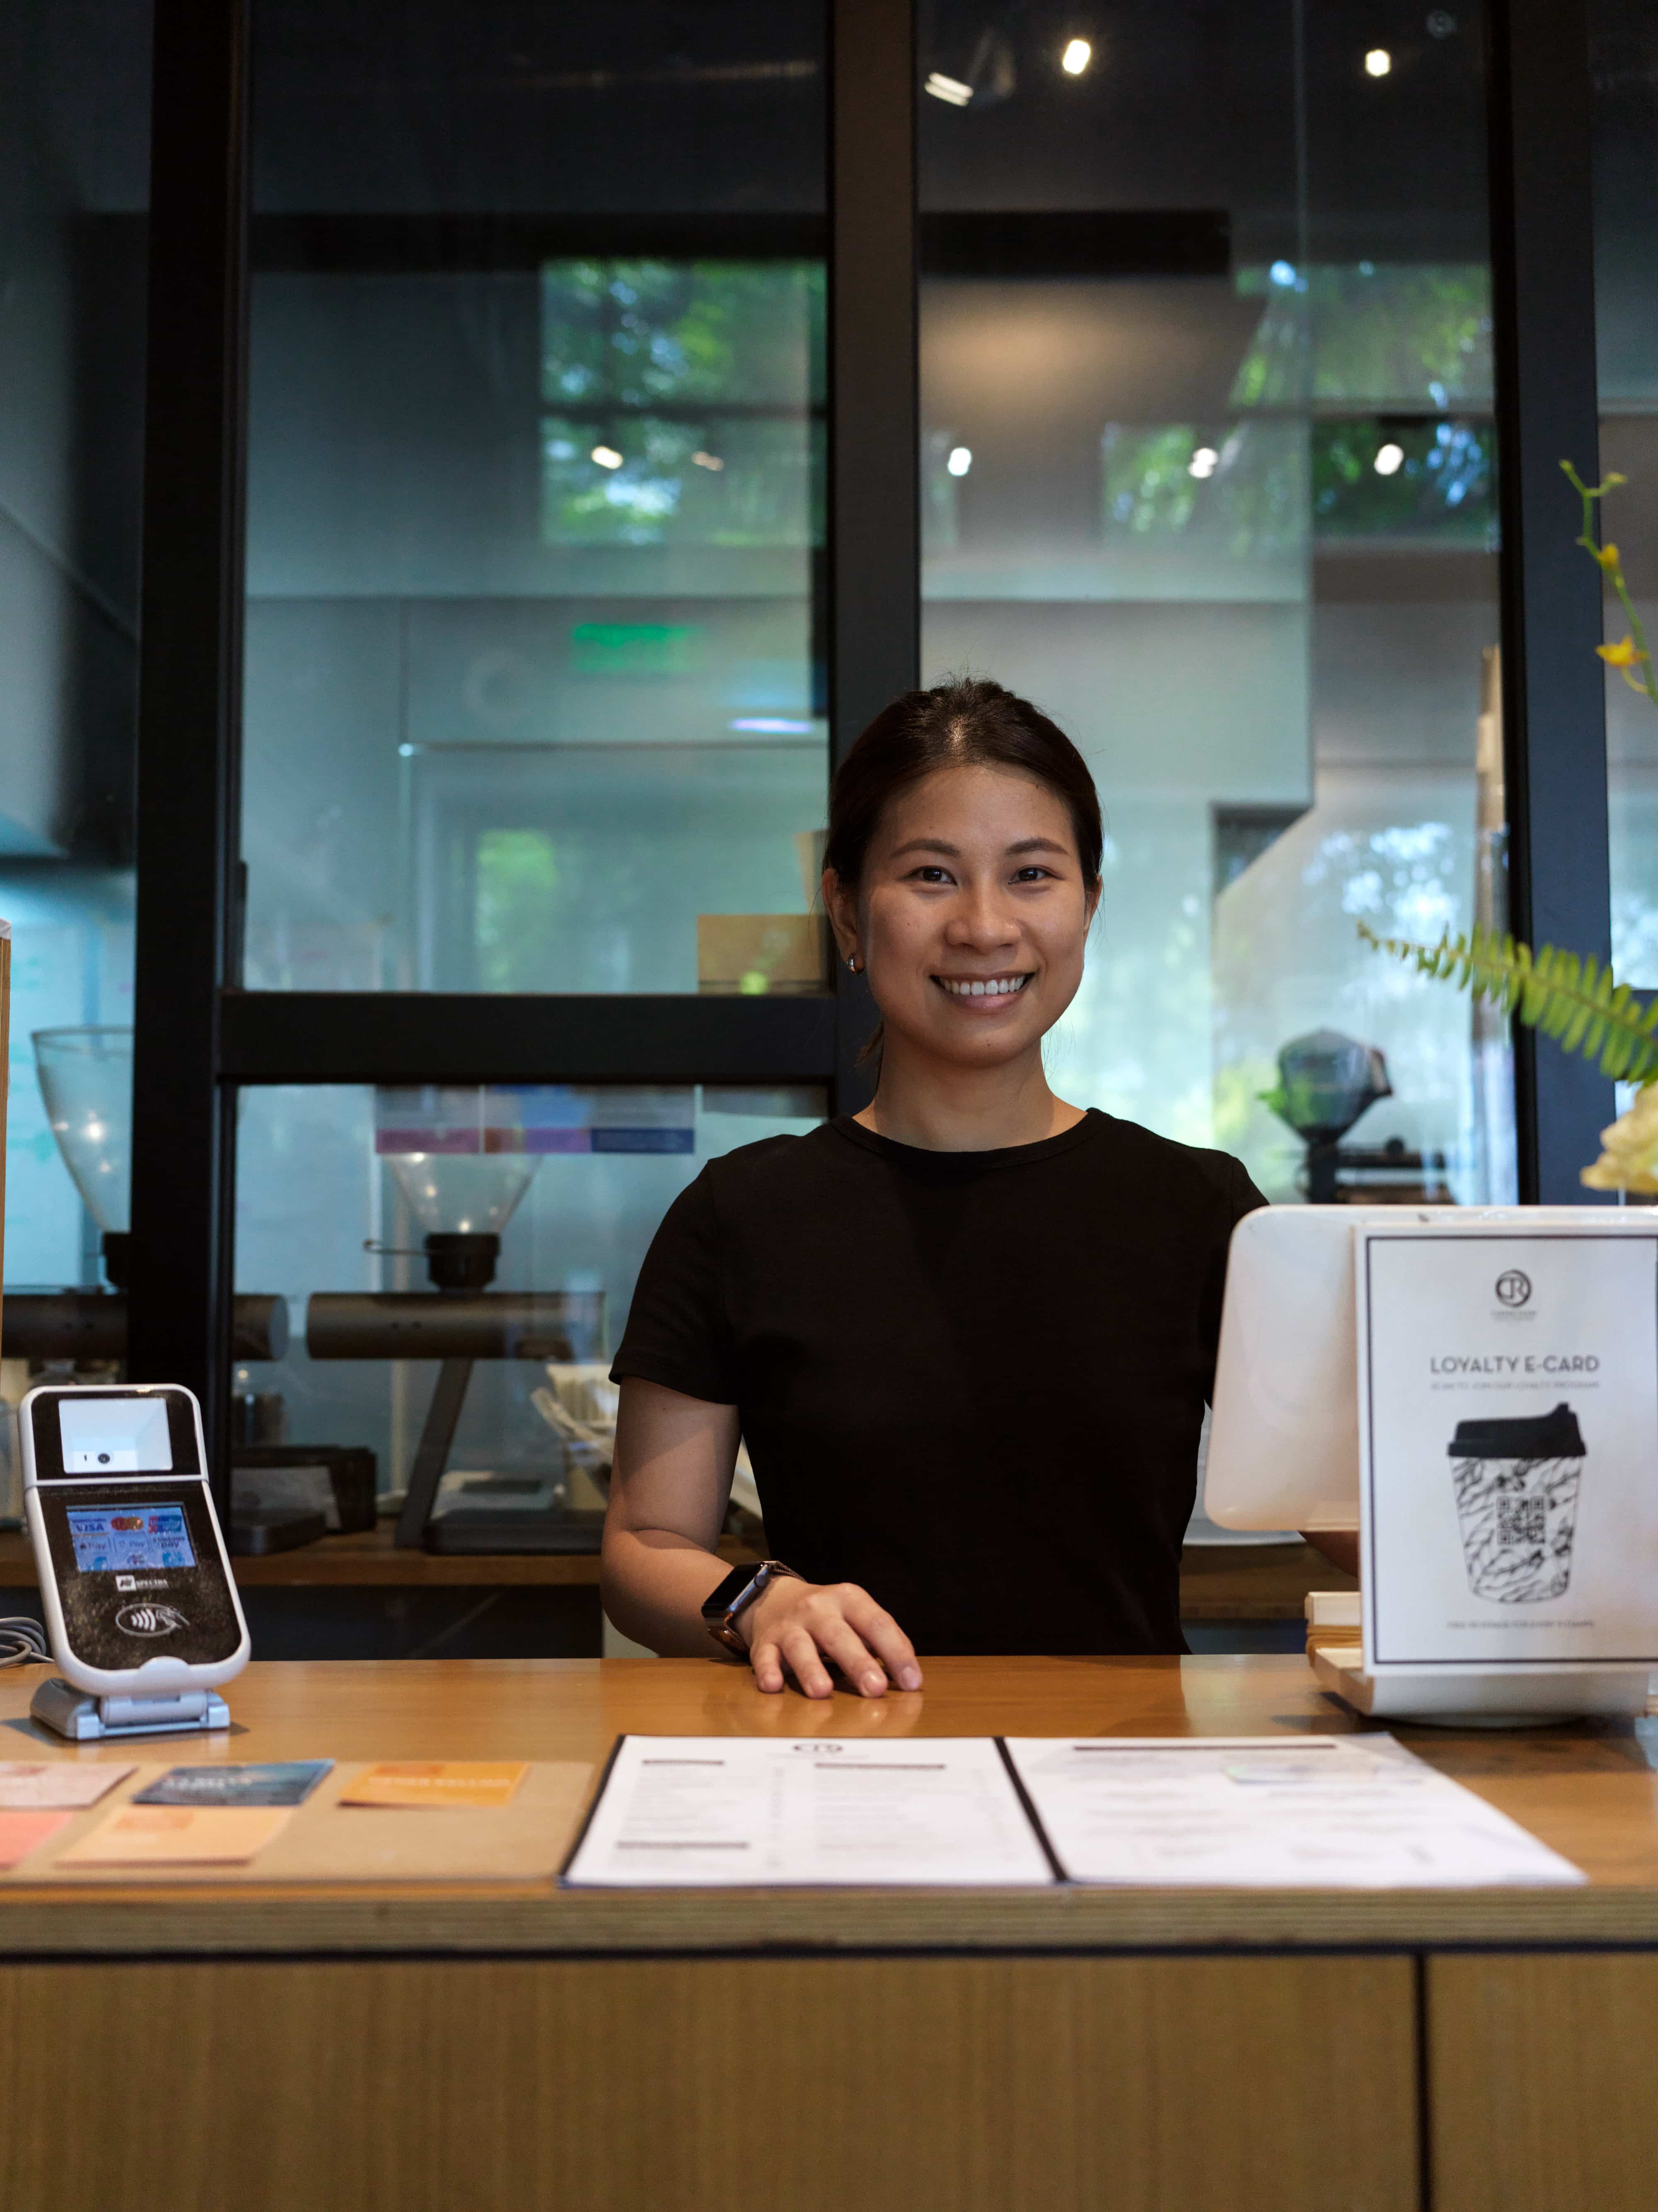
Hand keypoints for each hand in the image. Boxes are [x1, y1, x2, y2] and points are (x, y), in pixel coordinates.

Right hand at [740, 1576, 922, 1699]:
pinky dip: (767, 1671)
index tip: (912, 1682)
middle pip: (839, 1635)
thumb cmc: (828, 1615)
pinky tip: (772, 1685)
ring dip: (811, 1669)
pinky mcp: (765, 1642)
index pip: (877, 1624)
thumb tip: (909, 1677)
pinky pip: (764, 1657)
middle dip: (858, 1662)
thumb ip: (881, 1641)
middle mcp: (818, 1609)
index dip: (896, 1652)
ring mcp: (790, 1625)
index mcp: (849, 1599)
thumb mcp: (857, 1615)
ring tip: (822, 1691)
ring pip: (800, 1646)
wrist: (776, 1598)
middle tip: (875, 1688)